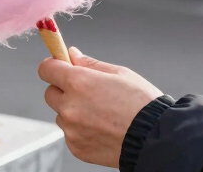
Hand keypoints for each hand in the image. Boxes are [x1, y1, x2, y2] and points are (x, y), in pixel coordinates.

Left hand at [38, 47, 161, 167]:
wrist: (155, 139)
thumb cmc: (142, 104)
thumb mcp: (119, 73)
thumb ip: (90, 64)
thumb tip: (72, 55)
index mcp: (78, 82)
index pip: (46, 69)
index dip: (53, 66)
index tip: (60, 66)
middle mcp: (70, 106)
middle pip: (50, 93)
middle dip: (63, 89)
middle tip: (86, 92)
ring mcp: (72, 129)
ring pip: (61, 115)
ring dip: (72, 111)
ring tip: (100, 113)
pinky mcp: (76, 147)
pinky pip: (70, 133)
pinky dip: (80, 130)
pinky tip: (101, 128)